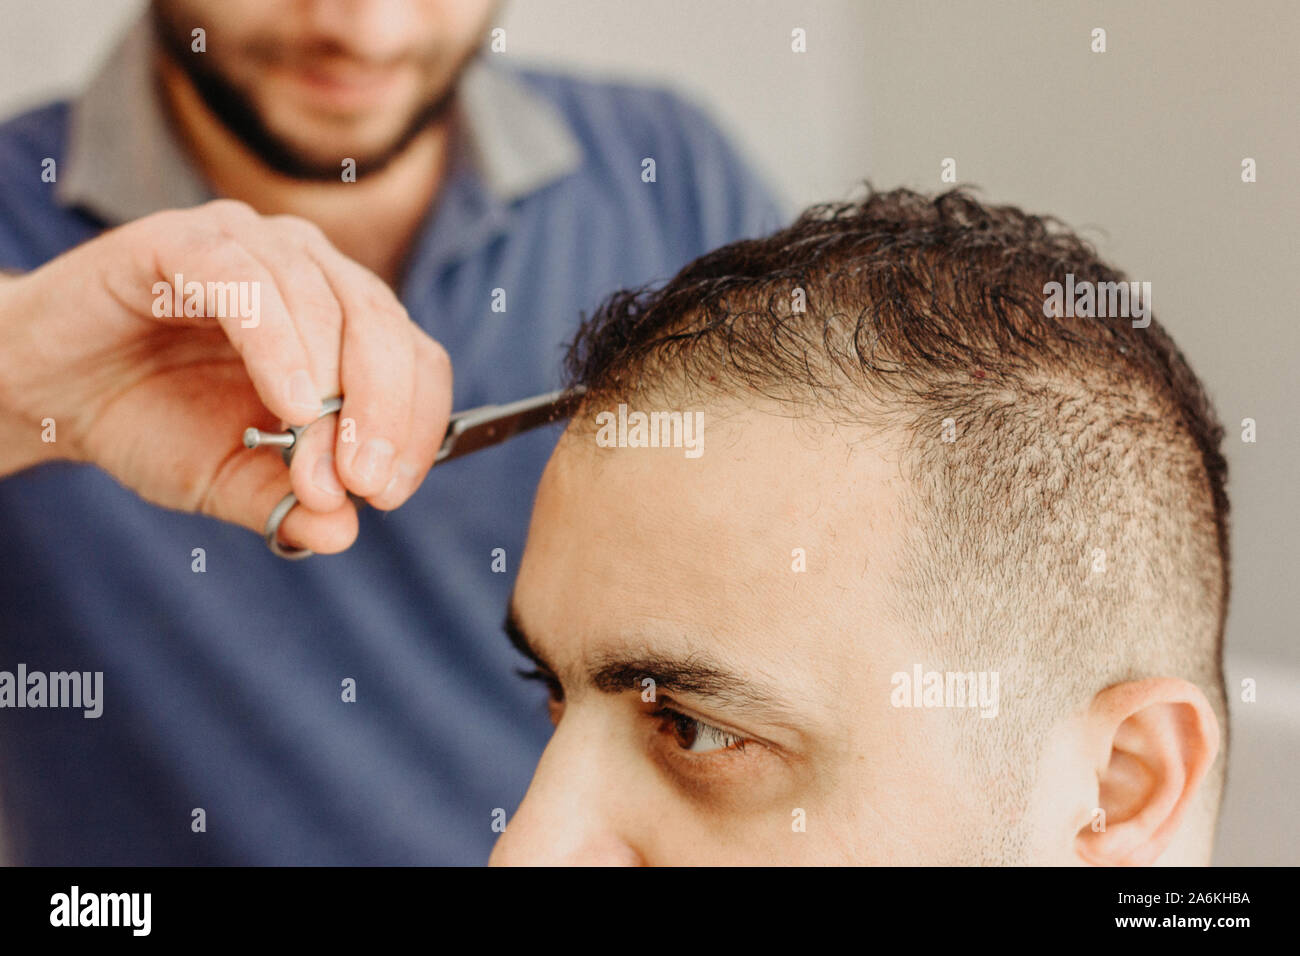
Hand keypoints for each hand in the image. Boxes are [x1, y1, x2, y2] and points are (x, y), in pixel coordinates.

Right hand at [0, 200, 451, 552]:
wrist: (44, 389)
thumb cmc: (149, 421)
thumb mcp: (229, 479)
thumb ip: (288, 503)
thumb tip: (343, 532)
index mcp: (340, 319)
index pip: (415, 356)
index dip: (418, 423)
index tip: (388, 493)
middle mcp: (307, 269)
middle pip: (384, 325)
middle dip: (385, 413)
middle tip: (365, 485)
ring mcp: (248, 244)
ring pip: (326, 303)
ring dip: (331, 395)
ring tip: (314, 467)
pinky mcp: (182, 240)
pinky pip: (247, 284)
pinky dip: (278, 346)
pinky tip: (290, 406)